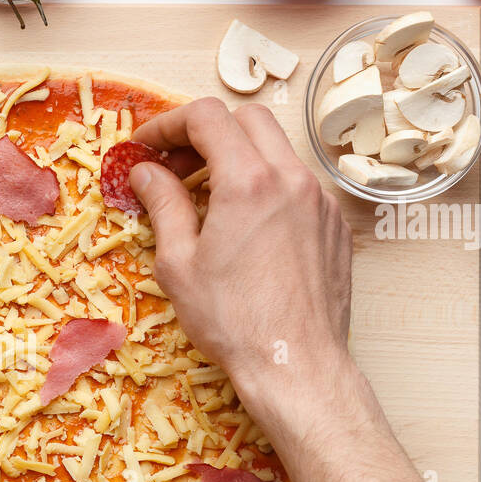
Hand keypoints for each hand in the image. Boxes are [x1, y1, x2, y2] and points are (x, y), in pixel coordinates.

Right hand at [129, 98, 352, 388]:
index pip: (206, 117)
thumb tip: (146, 173)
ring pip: (277, 149)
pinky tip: (245, 224)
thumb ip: (163, 205)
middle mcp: (291, 179)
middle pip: (247, 119)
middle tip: (174, 166)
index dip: (168, 123)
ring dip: (238, 157)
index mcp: (248, 181)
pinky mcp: (334, 225)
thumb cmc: (233, 322)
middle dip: (205, 132)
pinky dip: (266, 185)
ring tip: (207, 196)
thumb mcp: (179, 263)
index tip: (147, 145)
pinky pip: (298, 184)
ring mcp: (320, 201)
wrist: (295, 364)